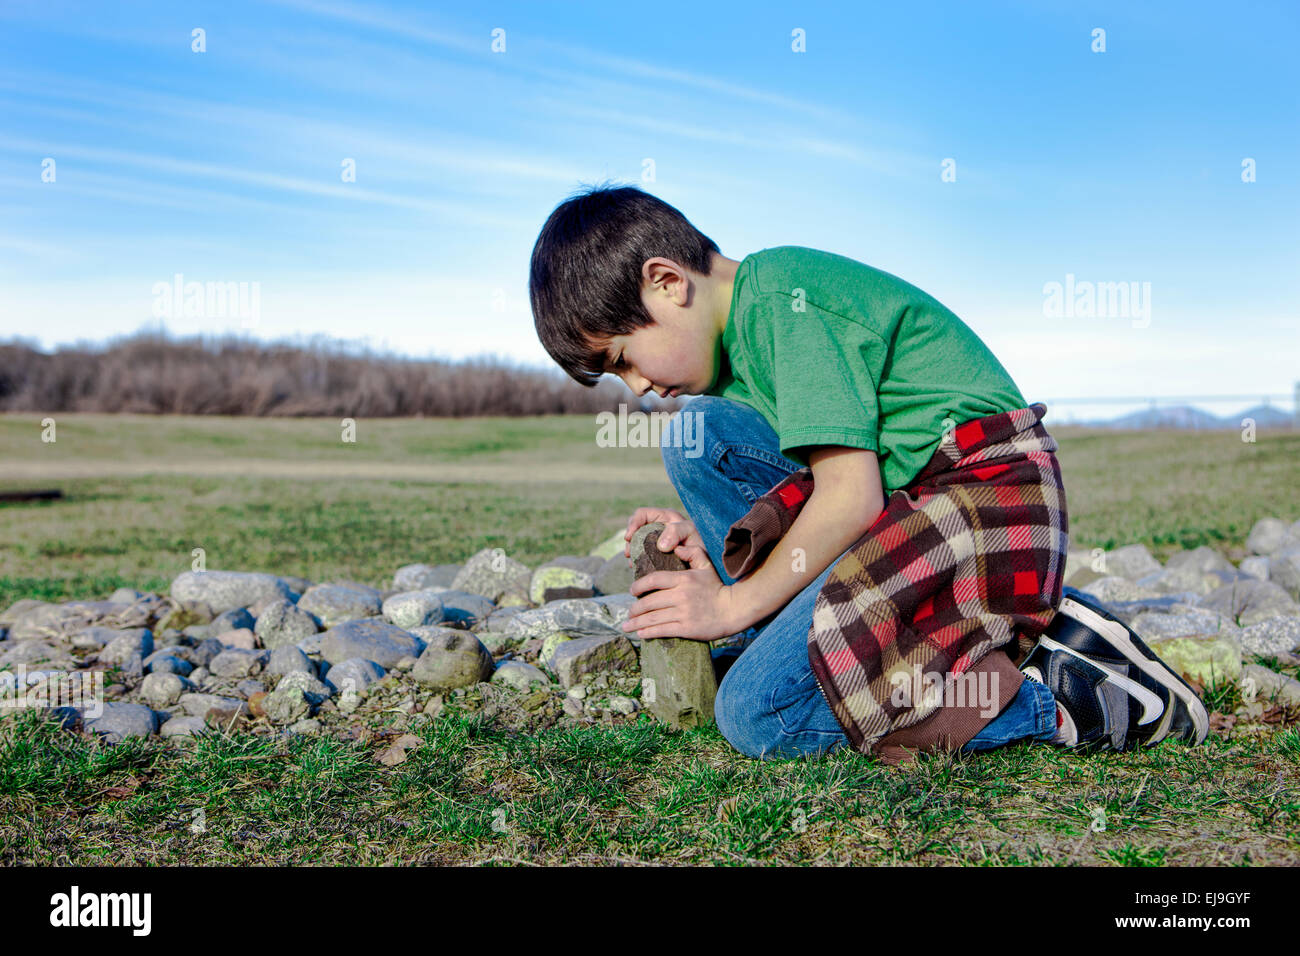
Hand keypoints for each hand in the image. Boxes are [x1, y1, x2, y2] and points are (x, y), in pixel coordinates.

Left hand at [621, 550, 739, 642]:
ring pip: (653, 617)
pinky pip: (662, 630)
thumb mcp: (707, 566)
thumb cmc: (718, 588)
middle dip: (635, 608)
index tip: (632, 591)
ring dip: (636, 622)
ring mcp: (683, 613)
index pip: (654, 579)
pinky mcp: (686, 628)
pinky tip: (641, 633)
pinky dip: (648, 632)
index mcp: (683, 579)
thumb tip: (675, 548)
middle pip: (650, 602)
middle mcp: (681, 595)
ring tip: (627, 625)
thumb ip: (692, 553)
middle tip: (629, 612)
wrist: (734, 609)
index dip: (639, 585)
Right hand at [623, 506, 702, 559]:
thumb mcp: (691, 534)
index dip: (633, 523)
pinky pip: (641, 554)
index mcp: (666, 517)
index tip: (629, 537)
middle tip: (629, 553)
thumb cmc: (701, 545)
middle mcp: (659, 527)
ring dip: (631, 551)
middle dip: (630, 540)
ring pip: (636, 542)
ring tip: (633, 562)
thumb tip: (661, 545)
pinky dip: (637, 560)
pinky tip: (637, 567)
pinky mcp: (656, 554)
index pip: (642, 514)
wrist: (706, 565)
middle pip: (635, 528)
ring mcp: (656, 541)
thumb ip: (677, 532)